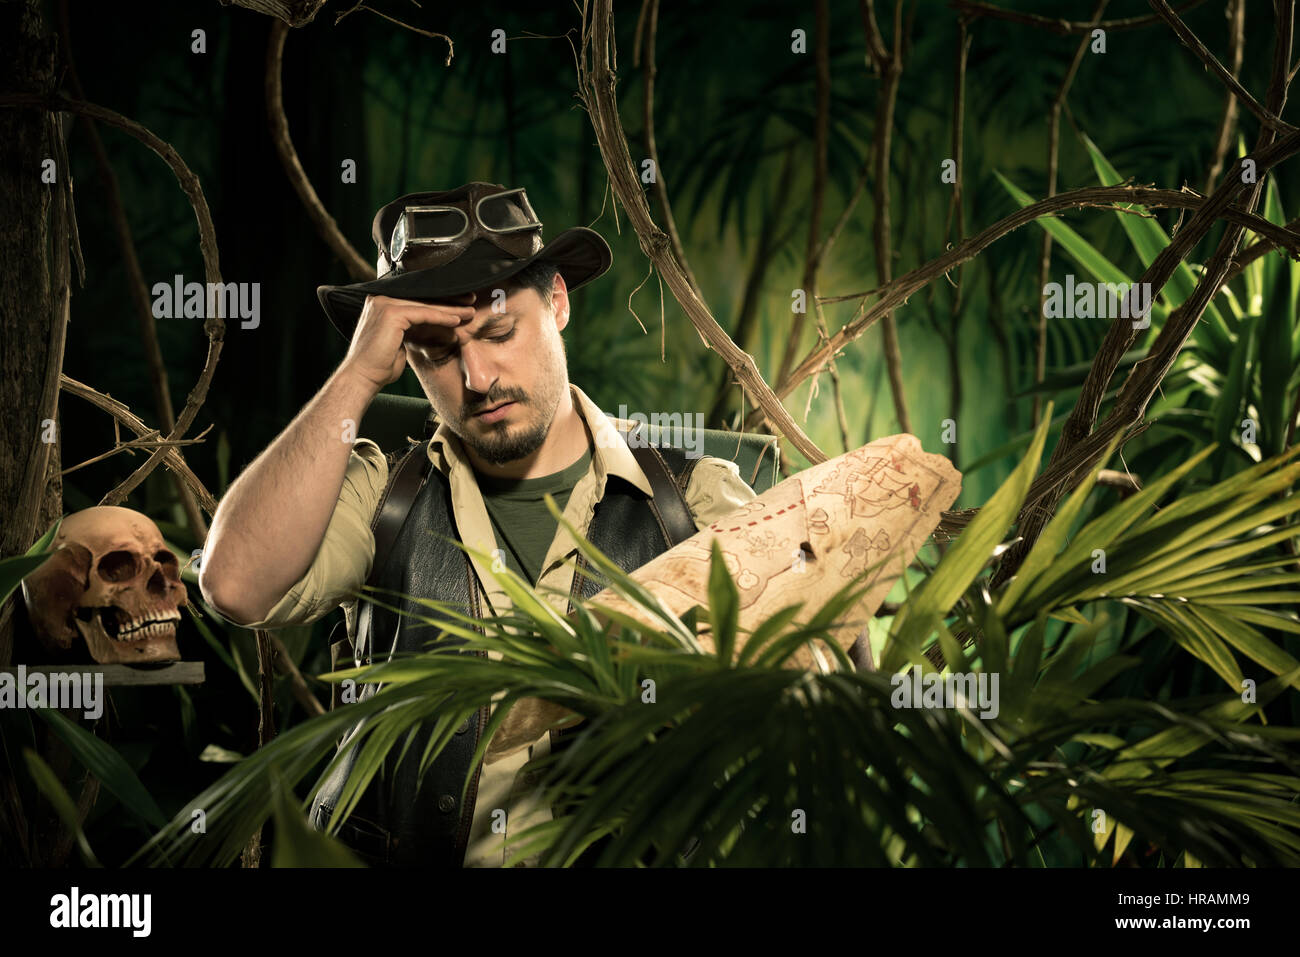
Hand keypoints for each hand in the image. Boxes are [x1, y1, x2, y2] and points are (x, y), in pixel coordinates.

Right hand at [340, 293, 476, 389]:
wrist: (362, 378)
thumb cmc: (379, 367)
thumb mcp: (399, 343)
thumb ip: (411, 331)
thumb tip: (431, 327)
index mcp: (381, 304)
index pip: (416, 300)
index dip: (438, 303)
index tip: (459, 305)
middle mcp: (380, 299)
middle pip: (421, 299)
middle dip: (448, 302)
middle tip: (470, 302)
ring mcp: (384, 304)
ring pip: (425, 305)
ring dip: (450, 310)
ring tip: (470, 312)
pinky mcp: (391, 313)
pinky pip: (423, 314)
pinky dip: (441, 317)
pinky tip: (456, 321)